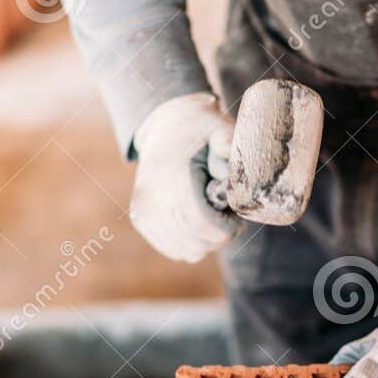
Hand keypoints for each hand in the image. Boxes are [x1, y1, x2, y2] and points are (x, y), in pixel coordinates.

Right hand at [129, 93, 236, 262]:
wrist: (165, 127)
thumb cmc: (200, 129)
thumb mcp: (218, 126)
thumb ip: (227, 140)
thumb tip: (227, 153)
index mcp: (172, 177)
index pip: (199, 223)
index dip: (224, 229)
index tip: (236, 219)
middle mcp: (152, 197)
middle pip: (194, 243)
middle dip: (219, 238)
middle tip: (229, 219)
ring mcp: (144, 211)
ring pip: (185, 251)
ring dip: (206, 242)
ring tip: (213, 217)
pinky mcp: (141, 220)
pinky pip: (174, 250)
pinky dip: (191, 243)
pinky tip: (198, 222)